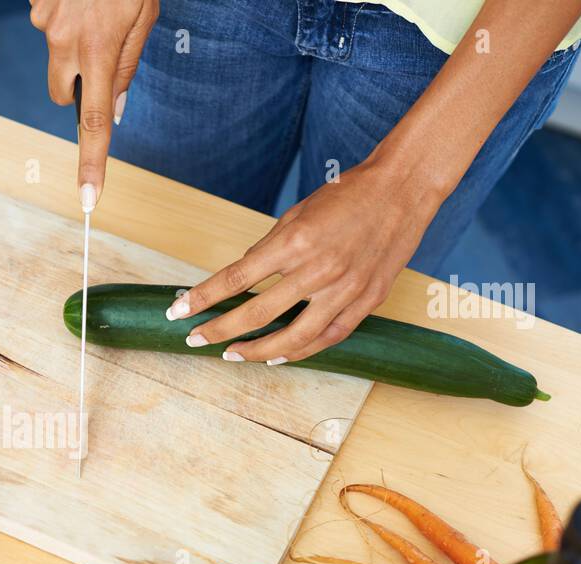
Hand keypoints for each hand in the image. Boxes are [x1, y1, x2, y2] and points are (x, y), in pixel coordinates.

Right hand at [30, 0, 158, 210]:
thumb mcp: (143, 17)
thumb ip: (126, 66)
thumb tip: (114, 109)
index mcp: (98, 51)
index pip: (95, 124)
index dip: (92, 164)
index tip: (87, 199)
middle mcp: (63, 42)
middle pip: (61, 94)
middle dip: (76, 87)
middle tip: (98, 53)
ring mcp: (43, 22)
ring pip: (54, 57)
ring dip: (70, 45)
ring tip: (93, 9)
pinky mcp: (33, 4)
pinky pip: (47, 25)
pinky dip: (62, 17)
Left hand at [168, 158, 446, 361]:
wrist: (403, 190)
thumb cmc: (347, 196)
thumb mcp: (297, 213)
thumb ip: (269, 249)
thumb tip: (241, 279)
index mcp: (295, 241)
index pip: (236, 277)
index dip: (203, 297)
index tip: (177, 311)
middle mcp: (318, 269)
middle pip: (257, 313)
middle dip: (219, 330)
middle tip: (195, 339)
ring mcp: (344, 290)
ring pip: (292, 338)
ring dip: (257, 351)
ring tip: (233, 355)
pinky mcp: (366, 301)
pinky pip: (327, 338)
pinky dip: (300, 351)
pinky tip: (278, 357)